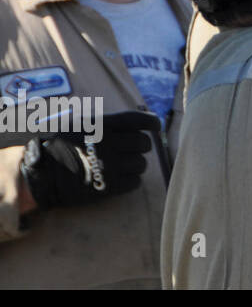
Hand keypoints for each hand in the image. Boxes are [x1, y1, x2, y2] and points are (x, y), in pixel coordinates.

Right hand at [20, 111, 156, 210]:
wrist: (40, 174)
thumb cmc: (58, 146)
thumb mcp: (79, 125)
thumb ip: (106, 123)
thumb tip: (133, 124)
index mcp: (102, 127)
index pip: (138, 120)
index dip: (152, 123)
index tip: (155, 127)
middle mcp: (109, 145)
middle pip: (143, 143)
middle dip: (142, 146)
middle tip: (133, 150)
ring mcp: (109, 166)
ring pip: (142, 164)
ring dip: (137, 164)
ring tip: (125, 165)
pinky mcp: (107, 186)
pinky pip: (135, 182)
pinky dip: (133, 180)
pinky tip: (123, 179)